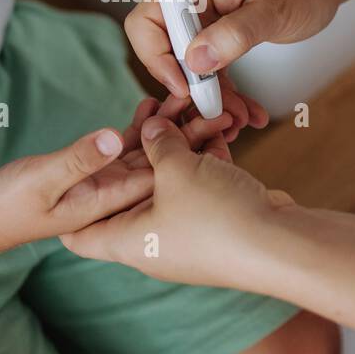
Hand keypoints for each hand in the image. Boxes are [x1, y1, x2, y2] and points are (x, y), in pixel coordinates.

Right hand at [0, 97, 232, 257]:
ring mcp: (108, 189)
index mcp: (106, 208)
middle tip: (214, 104)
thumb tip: (115, 138)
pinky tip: (157, 104)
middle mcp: (114, 201)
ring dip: (171, 130)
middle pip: (162, 170)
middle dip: (187, 138)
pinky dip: (145, 129)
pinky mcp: (97, 175)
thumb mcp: (44, 181)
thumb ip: (80, 160)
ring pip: (151, 158)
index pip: (155, 183)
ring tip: (194, 98)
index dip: (184, 155)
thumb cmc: (9, 204)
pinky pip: (131, 151)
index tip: (208, 124)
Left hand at [61, 116, 298, 288]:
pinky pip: (202, 186)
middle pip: (132, 191)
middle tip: (154, 111)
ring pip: (174, 181)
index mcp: (128, 241)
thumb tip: (150, 129)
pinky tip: (219, 128)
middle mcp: (153, 243)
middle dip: (144, 148)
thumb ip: (157, 143)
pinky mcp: (216, 225)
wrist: (283, 246)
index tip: (75, 170)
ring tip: (195, 108)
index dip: (72, 204)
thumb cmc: (220, 219)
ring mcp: (186, 234)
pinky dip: (207, 158)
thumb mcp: (175, 170)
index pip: (78, 234)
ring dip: (184, 144)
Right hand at [124, 0, 341, 101]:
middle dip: (185, 84)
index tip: (184, 86)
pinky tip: (247, 111)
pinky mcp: (215, 36)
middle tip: (215, 111)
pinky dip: (225, 92)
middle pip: (161, 49)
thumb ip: (236, 34)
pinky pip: (208, 69)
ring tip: (238, 118)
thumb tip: (196, 60)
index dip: (155, 56)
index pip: (147, 18)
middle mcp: (190, 0)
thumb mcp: (273, 10)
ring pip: (186, 66)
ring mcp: (201, 19)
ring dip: (209, 95)